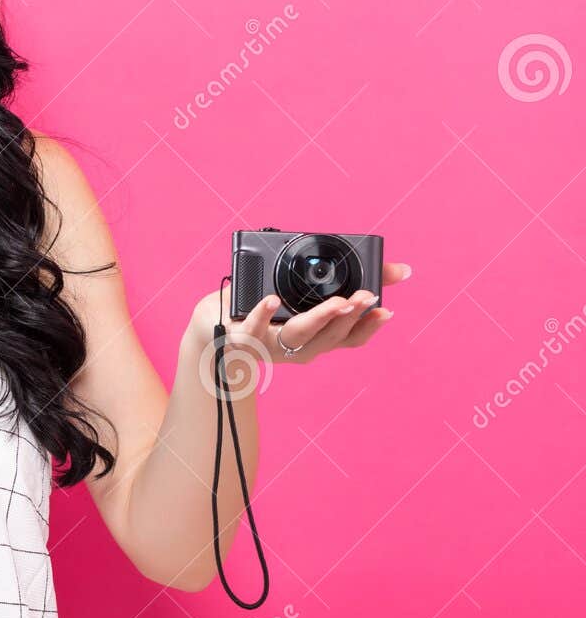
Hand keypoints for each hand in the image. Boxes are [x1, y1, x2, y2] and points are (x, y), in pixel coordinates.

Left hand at [191, 261, 411, 365]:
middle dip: (350, 317)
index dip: (369, 327)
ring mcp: (272, 345)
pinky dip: (263, 313)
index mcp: (316, 338)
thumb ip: (350, 284)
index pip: (350, 339)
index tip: (386, 310)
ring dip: (321, 317)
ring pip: (301, 334)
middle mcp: (298, 346)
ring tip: (338, 302)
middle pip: (330, 336)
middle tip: (366, 297)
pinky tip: (272, 299)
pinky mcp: (243, 337)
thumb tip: (402, 271)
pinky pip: (253, 327)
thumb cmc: (266, 312)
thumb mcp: (308, 298)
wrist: (215, 327)